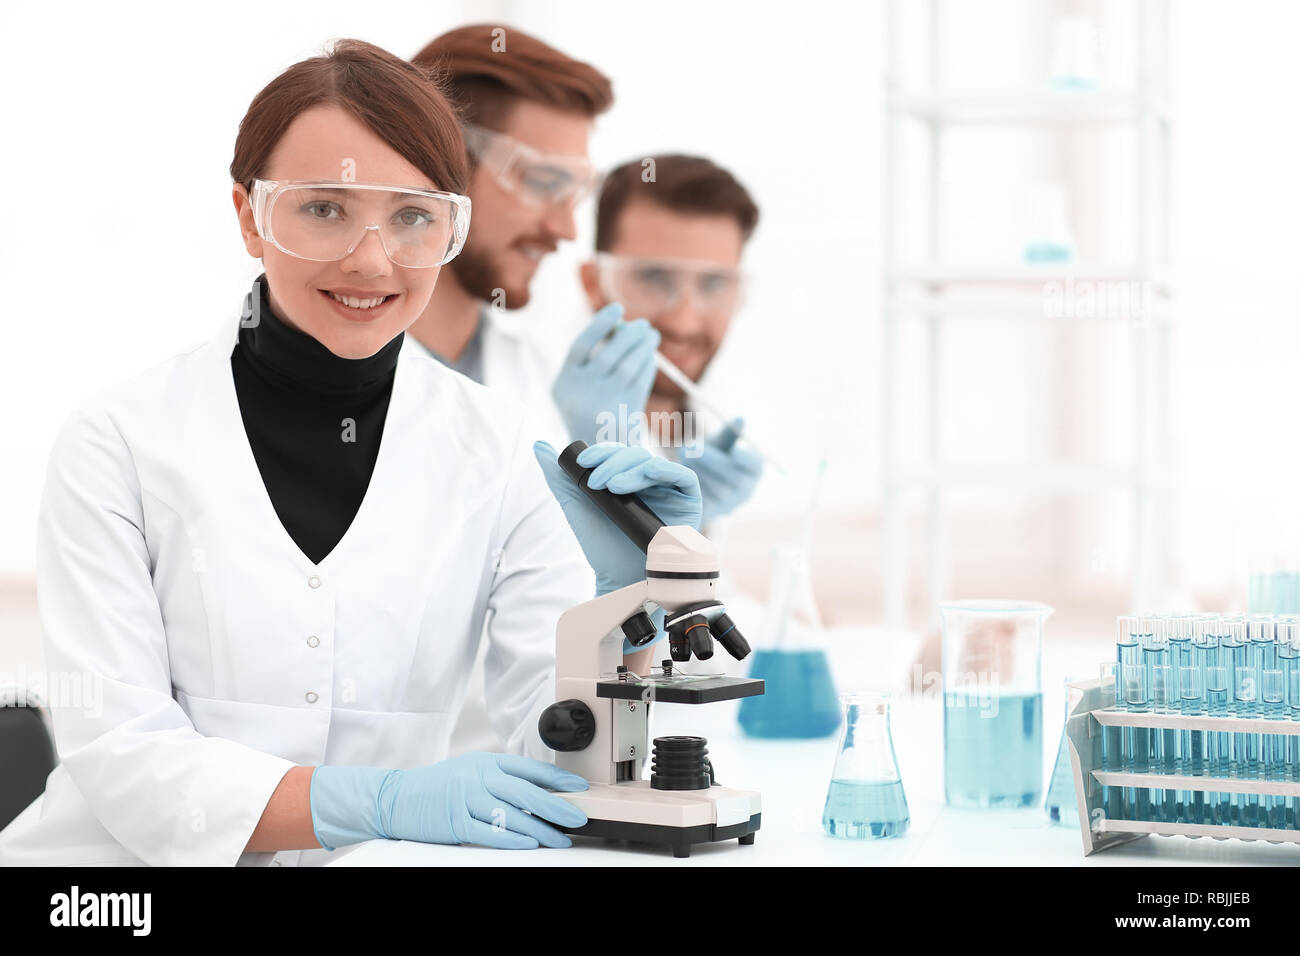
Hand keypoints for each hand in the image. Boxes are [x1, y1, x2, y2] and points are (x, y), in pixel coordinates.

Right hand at [310, 753, 589, 850]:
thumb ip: (501, 778)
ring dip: (541, 828)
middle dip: (557, 806)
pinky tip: (530, 844)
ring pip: (512, 814)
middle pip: (527, 792)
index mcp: (486, 761)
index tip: (579, 787)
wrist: (396, 796)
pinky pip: (490, 832)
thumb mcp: (471, 771)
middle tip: (579, 817)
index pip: (530, 768)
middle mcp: (478, 776)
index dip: (558, 778)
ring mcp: (466, 798)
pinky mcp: (455, 821)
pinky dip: (512, 839)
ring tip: (560, 838)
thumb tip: (540, 792)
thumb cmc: (437, 786)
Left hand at [534, 441, 700, 596]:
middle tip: (596, 483)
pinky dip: (666, 470)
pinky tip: (648, 474)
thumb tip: (539, 446)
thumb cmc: (602, 546)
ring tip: (613, 488)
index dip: (603, 452)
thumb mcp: (577, 507)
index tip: (583, 462)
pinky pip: (684, 476)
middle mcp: (651, 481)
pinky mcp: (689, 502)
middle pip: (636, 455)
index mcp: (629, 478)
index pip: (619, 453)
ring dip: (632, 469)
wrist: (619, 578)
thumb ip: (560, 478)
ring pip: (654, 463)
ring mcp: (671, 491)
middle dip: (613, 463)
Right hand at [552, 304, 659, 444]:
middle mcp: (580, 393)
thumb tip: (619, 326)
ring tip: (651, 336)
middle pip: (608, 352)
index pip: (581, 345)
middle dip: (629, 334)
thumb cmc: (590, 416)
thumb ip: (590, 362)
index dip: (600, 324)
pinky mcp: (624, 413)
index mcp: (563, 384)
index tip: (617, 309)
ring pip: (629, 364)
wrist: (599, 457)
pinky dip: (648, 366)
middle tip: (643, 324)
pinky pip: (640, 381)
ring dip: (643, 346)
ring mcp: (603, 404)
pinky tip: (651, 358)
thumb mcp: (577, 392)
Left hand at [684, 419, 763, 523]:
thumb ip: (729, 433)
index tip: (734, 450)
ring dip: (700, 470)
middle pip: (736, 479)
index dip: (747, 459)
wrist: (698, 481)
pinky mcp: (714, 513)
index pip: (757, 466)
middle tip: (693, 447)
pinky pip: (706, 501)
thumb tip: (741, 419)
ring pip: (718, 490)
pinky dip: (693, 485)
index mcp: (754, 470)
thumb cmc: (713, 455)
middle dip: (713, 461)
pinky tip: (682, 472)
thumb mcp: (720, 442)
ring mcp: (731, 505)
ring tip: (685, 456)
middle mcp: (748, 490)